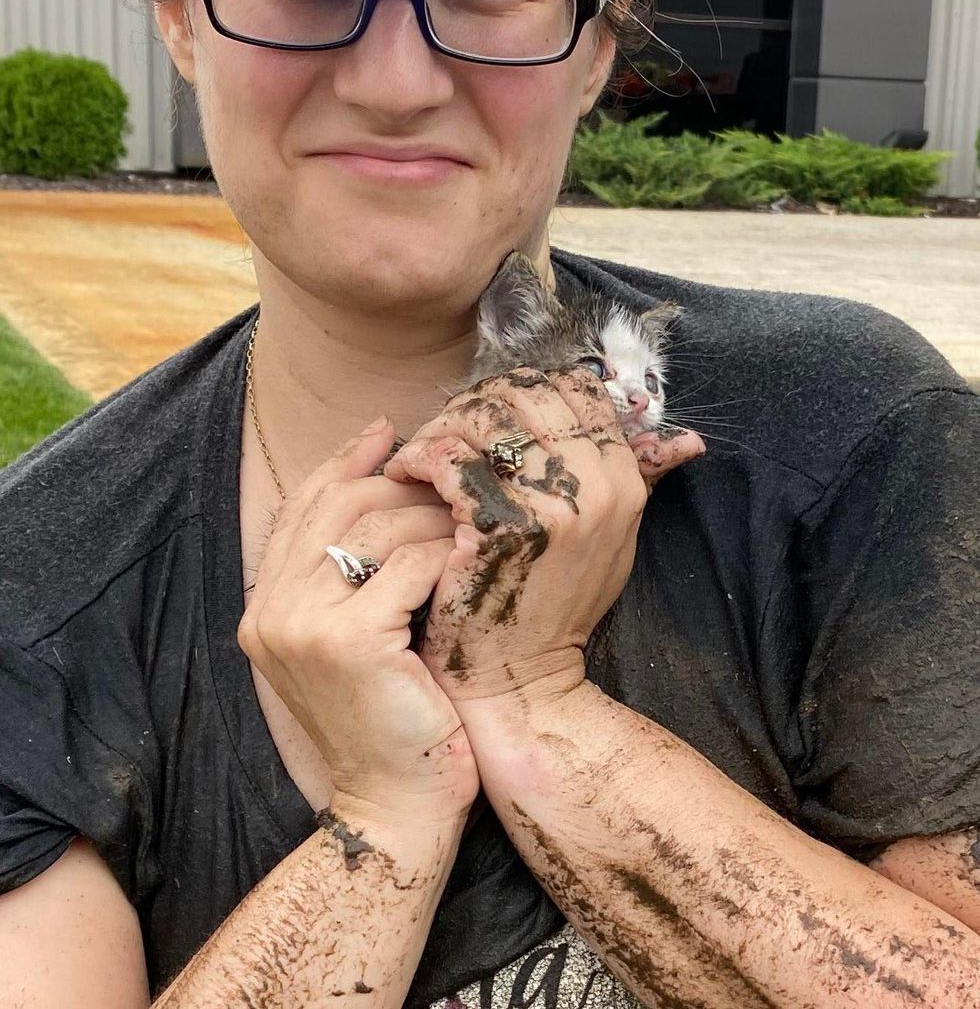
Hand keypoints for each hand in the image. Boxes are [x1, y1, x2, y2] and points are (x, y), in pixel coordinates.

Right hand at [237, 418, 478, 823]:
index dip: (346, 459)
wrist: (397, 806)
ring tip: (470, 526)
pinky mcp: (347, 641)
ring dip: (434, 520)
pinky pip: (410, 567)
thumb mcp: (360, 631)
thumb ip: (352, 565)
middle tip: (452, 482)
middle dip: (404, 484)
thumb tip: (378, 468)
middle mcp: (269, 610)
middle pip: (340, 503)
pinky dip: (447, 561)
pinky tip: (468, 572)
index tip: (389, 431)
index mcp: (264, 604)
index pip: (302, 502)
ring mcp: (300, 625)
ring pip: (377, 528)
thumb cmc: (394, 713)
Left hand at [383, 369, 704, 706]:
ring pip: (484, 417)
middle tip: (448, 431)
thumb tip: (690, 439)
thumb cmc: (557, 602)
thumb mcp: (614, 537)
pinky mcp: (498, 529)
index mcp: (622, 480)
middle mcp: (594, 487)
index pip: (576, 388)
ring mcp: (548, 507)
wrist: (523, 677)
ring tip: (424, 453)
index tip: (493, 418)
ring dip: (442, 426)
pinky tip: (407, 475)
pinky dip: (420, 458)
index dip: (526, 391)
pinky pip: (449, 459)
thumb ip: (641, 477)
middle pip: (527, 392)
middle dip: (478, 403)